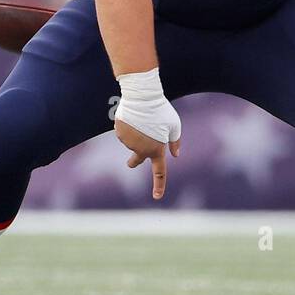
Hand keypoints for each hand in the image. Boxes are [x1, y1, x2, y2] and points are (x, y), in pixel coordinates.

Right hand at [114, 69, 181, 199]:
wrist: (142, 97)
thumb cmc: (161, 110)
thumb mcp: (174, 125)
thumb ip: (175, 141)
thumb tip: (175, 154)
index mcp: (156, 149)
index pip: (159, 172)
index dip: (159, 186)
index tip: (157, 197)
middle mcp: (141, 149)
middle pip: (135, 161)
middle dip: (133, 163)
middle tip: (130, 164)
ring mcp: (128, 142)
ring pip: (131, 140)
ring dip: (136, 132)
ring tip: (142, 118)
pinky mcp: (119, 133)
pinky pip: (124, 132)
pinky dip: (128, 126)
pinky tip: (133, 116)